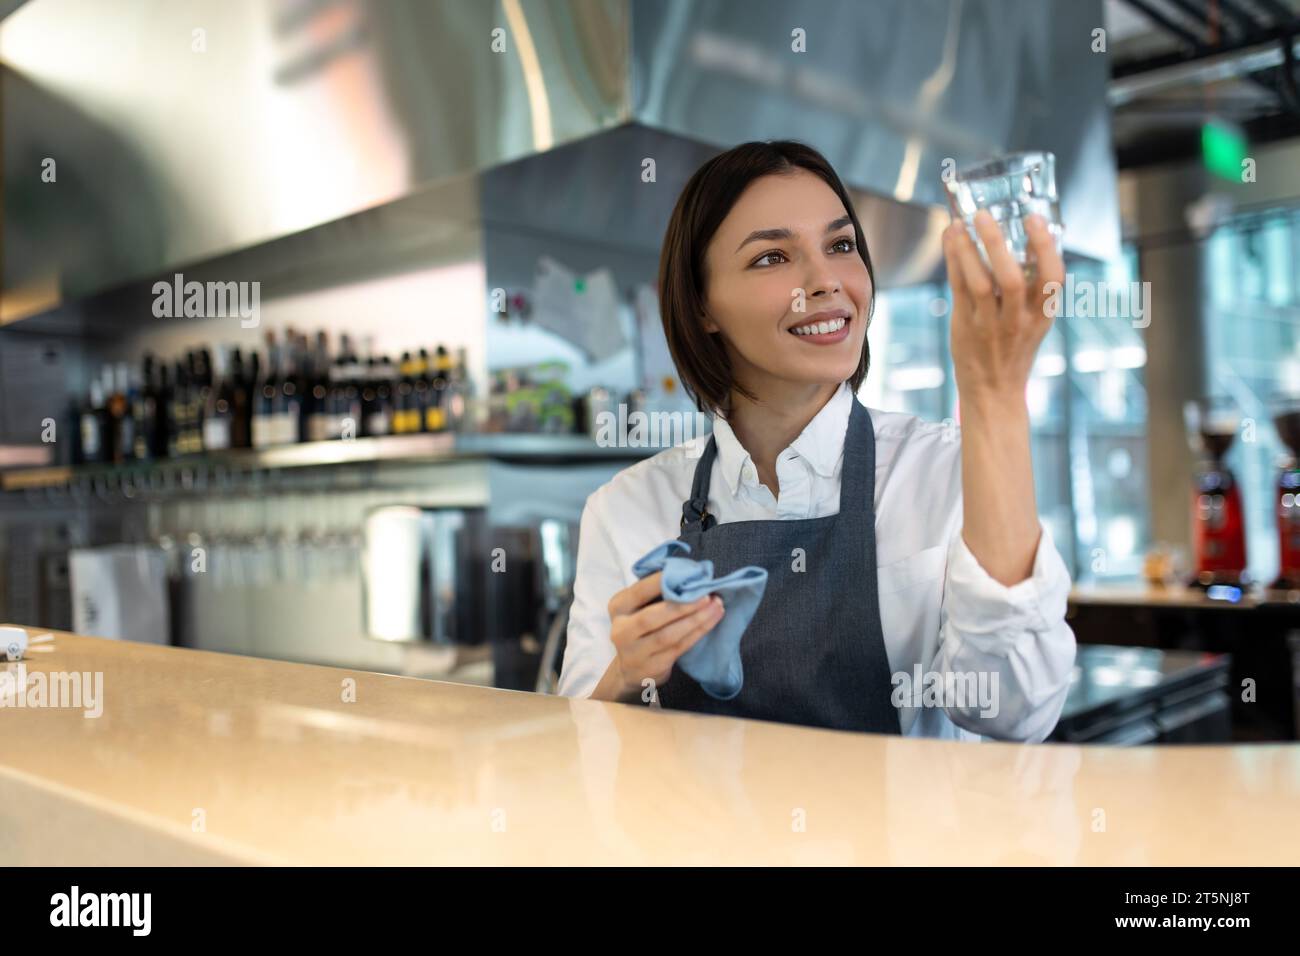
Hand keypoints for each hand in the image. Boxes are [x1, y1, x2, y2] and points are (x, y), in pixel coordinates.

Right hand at [599, 572, 722, 701]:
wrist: (630, 669)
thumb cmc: (640, 628)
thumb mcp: (636, 608)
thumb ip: (653, 593)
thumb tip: (687, 574)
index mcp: (618, 608)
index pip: (639, 592)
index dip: (661, 583)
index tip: (686, 574)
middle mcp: (621, 630)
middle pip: (653, 617)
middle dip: (683, 605)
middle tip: (707, 595)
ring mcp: (635, 652)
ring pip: (669, 635)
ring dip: (696, 620)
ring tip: (716, 607)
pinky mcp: (652, 666)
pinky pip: (679, 647)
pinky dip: (697, 633)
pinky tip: (711, 622)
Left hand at [942, 210, 1064, 408]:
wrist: (994, 391)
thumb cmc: (1014, 348)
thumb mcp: (1035, 320)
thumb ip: (1033, 288)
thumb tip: (1026, 240)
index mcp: (1042, 314)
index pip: (1052, 278)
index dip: (1045, 247)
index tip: (1035, 218)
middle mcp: (1018, 320)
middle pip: (1011, 279)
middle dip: (997, 244)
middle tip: (984, 215)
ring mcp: (990, 326)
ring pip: (979, 284)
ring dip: (967, 251)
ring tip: (959, 224)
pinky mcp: (966, 327)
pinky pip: (959, 290)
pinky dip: (954, 262)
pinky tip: (950, 240)